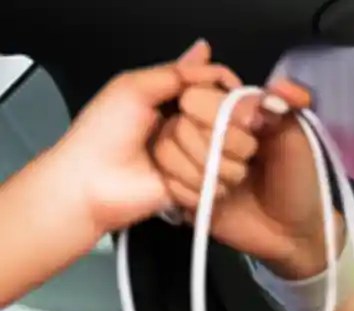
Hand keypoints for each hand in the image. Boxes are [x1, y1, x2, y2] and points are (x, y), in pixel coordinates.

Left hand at [50, 39, 240, 239]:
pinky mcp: (204, 193)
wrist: (90, 181)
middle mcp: (204, 132)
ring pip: (230, 159)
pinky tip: (164, 181)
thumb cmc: (104, 131)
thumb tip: (206, 49)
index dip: (225, 100)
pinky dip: (187, 181)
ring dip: (188, 159)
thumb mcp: (135, 87)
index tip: (202, 104)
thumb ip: (176, 71)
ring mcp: (207, 164)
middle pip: (239, 130)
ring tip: (158, 161)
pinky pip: (218, 184)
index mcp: (188, 104)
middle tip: (168, 132)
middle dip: (200, 132)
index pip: (232, 97)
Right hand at [150, 71, 326, 278]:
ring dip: (205, 171)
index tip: (251, 129)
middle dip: (216, 147)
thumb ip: (288, 106)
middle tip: (246, 164)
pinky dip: (194, 192)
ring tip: (234, 183)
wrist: (294, 230)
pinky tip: (219, 198)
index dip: (218, 113)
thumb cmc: (300, 179)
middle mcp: (201, 130)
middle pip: (178, 124)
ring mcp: (188, 161)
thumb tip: (279, 86)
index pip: (195, 94)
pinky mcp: (182, 191)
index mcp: (227, 109)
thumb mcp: (300, 138)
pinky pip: (167, 183)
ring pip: (166, 152)